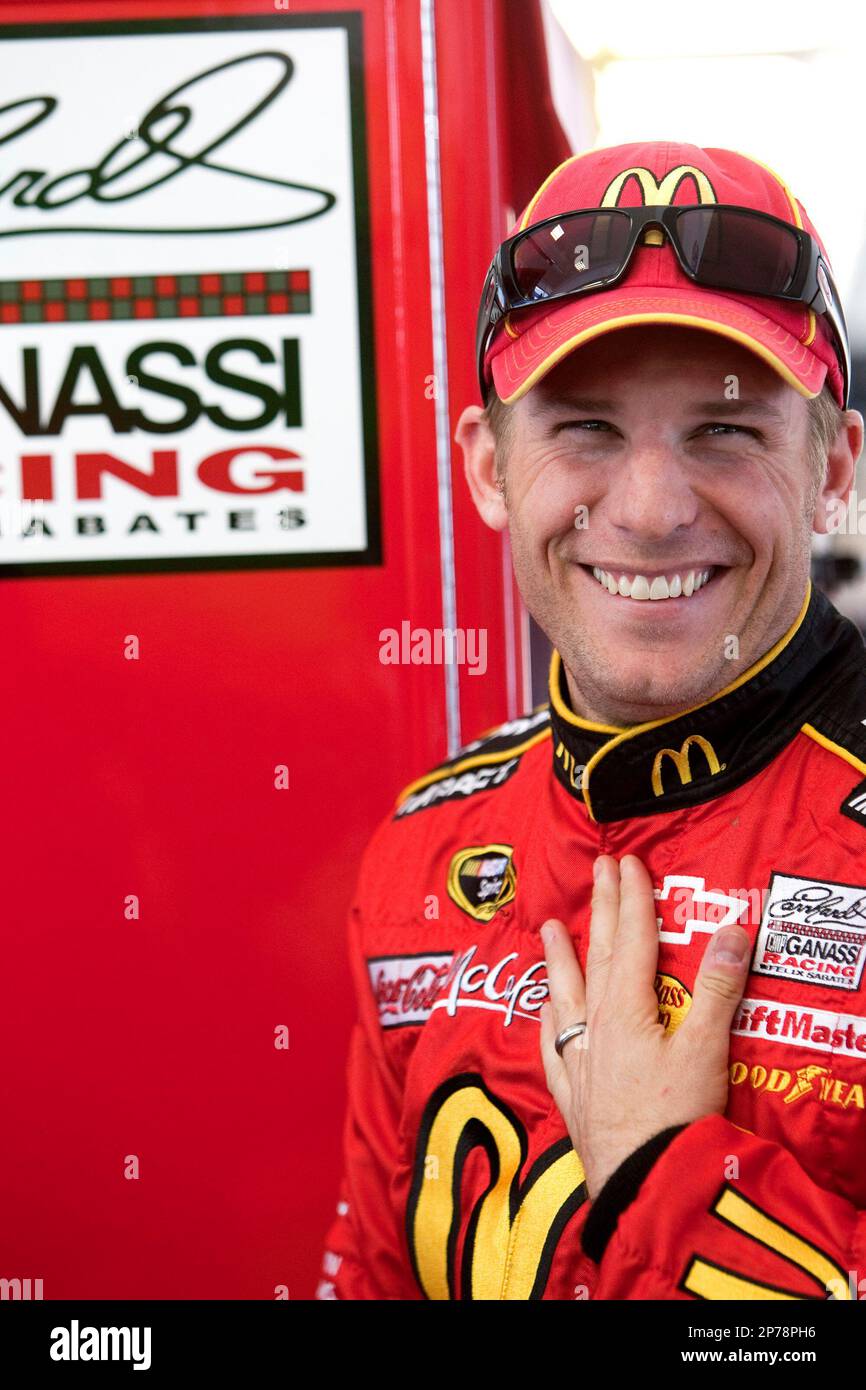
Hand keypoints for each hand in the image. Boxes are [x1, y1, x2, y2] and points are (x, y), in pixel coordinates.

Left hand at [539, 853, 750, 1198]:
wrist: (645, 1187)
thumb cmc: (676, 1119)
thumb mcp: (707, 1048)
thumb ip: (718, 986)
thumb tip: (733, 928)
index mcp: (627, 1009)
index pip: (632, 940)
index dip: (632, 898)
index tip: (627, 863)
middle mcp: (596, 1028)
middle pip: (599, 956)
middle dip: (601, 909)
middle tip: (596, 870)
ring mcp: (581, 1062)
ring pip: (566, 995)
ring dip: (561, 958)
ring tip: (550, 927)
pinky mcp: (575, 1097)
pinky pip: (553, 1047)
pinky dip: (549, 1021)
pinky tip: (544, 1012)